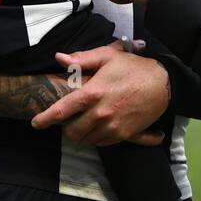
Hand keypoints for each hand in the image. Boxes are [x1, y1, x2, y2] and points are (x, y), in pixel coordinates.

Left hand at [30, 44, 169, 145]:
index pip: (61, 111)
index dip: (45, 119)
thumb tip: (59, 57)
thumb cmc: (134, 67)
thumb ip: (82, 59)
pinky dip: (97, 138)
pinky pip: (103, 143)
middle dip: (66, 128)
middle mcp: (99, 114)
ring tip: (86, 122)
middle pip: (72, 132)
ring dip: (82, 134)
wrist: (164, 84)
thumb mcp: (109, 56)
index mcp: (92, 93)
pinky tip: (101, 127)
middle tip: (70, 120)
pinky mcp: (124, 135)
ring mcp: (112, 127)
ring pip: (86, 140)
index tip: (36, 123)